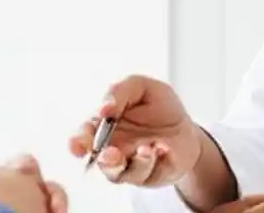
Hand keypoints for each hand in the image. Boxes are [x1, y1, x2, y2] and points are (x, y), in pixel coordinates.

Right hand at [67, 74, 201, 186]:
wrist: (186, 125)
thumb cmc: (158, 106)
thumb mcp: (140, 87)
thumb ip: (119, 92)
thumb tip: (104, 109)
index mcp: (103, 128)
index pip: (82, 138)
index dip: (78, 143)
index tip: (81, 145)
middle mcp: (113, 150)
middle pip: (101, 162)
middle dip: (105, 160)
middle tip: (112, 153)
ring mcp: (131, 165)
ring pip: (125, 174)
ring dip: (136, 162)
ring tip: (148, 148)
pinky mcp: (152, 175)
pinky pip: (150, 175)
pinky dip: (158, 162)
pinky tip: (165, 148)